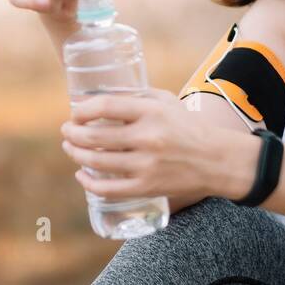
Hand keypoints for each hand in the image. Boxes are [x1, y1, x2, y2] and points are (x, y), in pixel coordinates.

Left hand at [60, 88, 240, 201]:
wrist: (217, 160)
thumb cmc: (189, 127)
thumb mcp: (167, 102)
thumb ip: (137, 96)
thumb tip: (102, 96)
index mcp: (151, 112)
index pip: (105, 106)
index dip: (82, 110)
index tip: (75, 112)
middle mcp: (147, 137)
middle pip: (95, 136)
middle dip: (72, 133)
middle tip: (67, 130)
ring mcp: (146, 165)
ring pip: (96, 161)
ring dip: (75, 154)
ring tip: (70, 147)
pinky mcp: (146, 187)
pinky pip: (108, 188)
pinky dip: (88, 182)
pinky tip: (82, 175)